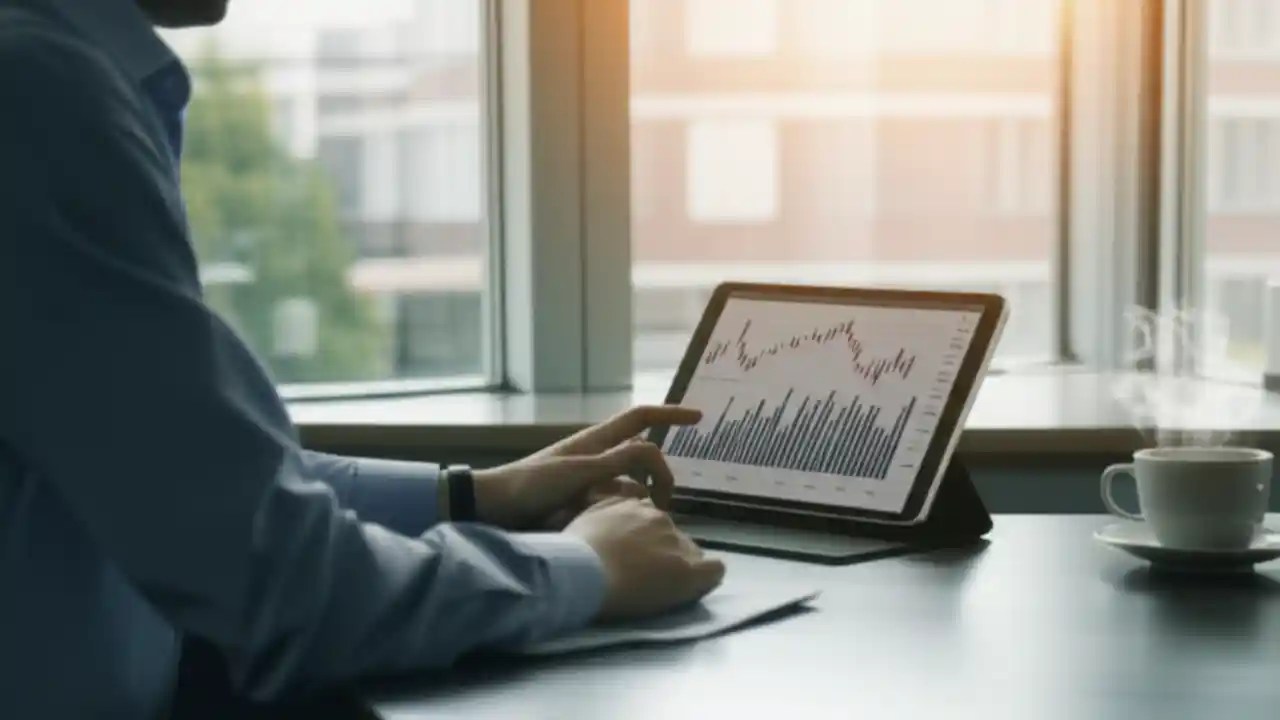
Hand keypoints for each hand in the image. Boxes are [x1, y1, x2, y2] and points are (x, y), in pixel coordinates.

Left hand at [470, 405, 701, 529]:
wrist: (492, 512)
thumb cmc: (530, 486)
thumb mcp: (577, 472)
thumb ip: (615, 461)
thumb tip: (652, 451)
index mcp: (594, 442)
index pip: (640, 419)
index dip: (671, 416)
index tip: (700, 419)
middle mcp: (595, 458)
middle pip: (642, 459)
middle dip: (660, 478)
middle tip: (666, 506)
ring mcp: (587, 482)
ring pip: (629, 487)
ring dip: (639, 503)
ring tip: (640, 526)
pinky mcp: (580, 505)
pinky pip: (613, 506)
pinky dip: (620, 516)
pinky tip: (617, 532)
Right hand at [565, 497, 725, 620]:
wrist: (583, 573)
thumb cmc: (573, 551)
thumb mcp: (585, 518)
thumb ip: (604, 512)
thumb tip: (613, 518)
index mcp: (635, 506)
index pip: (652, 521)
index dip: (645, 540)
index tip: (634, 557)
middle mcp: (660, 518)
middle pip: (673, 537)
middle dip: (663, 554)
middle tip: (644, 577)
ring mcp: (677, 544)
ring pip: (691, 554)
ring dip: (680, 568)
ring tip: (661, 589)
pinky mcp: (690, 571)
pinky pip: (715, 570)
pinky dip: (707, 579)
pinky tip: (695, 589)